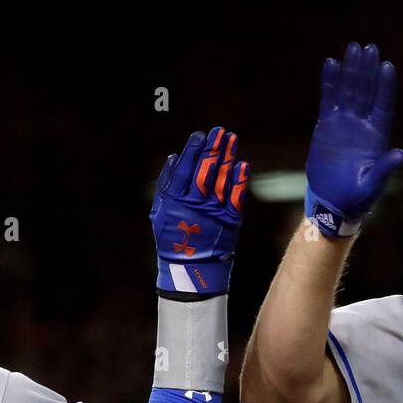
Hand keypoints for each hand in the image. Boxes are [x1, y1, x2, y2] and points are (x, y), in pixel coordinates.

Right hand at [150, 127, 248, 295]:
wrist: (191, 270)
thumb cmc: (173, 239)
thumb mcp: (159, 213)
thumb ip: (166, 185)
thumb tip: (174, 157)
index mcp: (176, 201)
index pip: (186, 170)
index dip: (193, 151)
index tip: (199, 136)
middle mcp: (195, 204)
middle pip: (205, 171)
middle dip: (213, 150)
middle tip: (220, 132)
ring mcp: (214, 212)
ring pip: (222, 180)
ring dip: (227, 158)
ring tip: (231, 139)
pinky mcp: (230, 221)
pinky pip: (236, 198)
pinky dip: (239, 181)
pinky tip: (243, 165)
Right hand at [304, 41, 402, 238]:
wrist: (333, 202)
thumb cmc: (357, 198)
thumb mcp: (372, 185)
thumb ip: (384, 169)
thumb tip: (400, 155)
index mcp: (377, 137)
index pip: (383, 106)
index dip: (385, 87)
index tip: (386, 66)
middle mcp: (362, 125)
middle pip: (366, 92)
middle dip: (367, 70)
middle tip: (368, 48)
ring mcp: (345, 123)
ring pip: (349, 91)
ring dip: (351, 70)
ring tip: (352, 48)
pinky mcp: (327, 125)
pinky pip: (329, 100)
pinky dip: (329, 83)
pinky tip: (331, 64)